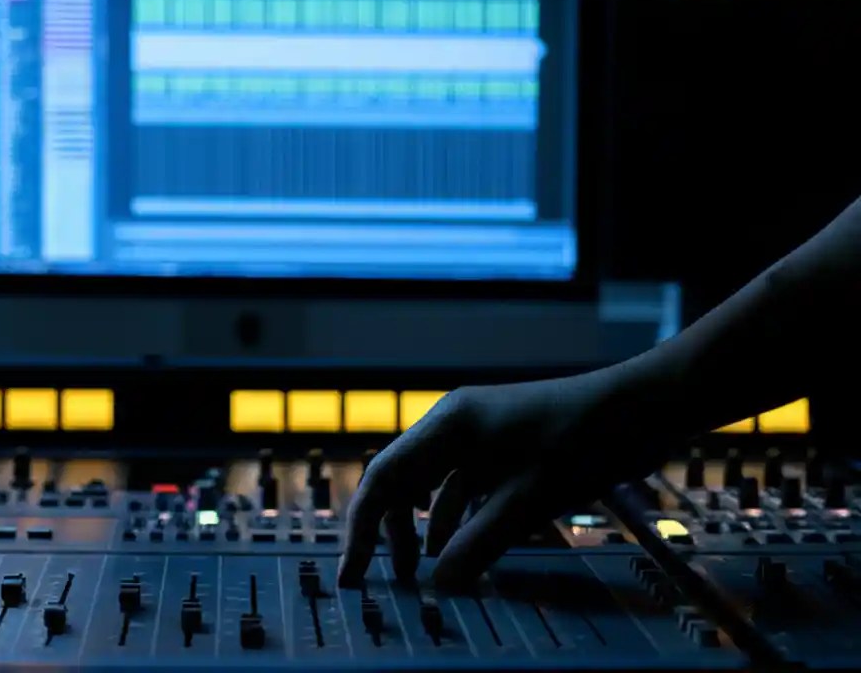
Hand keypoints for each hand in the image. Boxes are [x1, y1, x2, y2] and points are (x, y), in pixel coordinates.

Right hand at [337, 372, 671, 589]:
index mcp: (447, 427)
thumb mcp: (529, 501)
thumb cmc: (584, 443)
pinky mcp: (500, 445)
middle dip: (388, 530)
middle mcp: (452, 425)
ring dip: (420, 527)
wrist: (641, 408)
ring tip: (421, 573)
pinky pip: (459, 484)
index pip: (383, 479)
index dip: (362, 530)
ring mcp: (476, 433)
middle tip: (386, 579)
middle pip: (399, 481)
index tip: (354, 574)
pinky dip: (453, 518)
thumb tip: (439, 587)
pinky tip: (458, 550)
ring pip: (428, 484)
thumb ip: (478, 544)